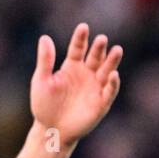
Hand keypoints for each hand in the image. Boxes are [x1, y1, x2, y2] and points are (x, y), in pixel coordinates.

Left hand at [31, 23, 122, 146]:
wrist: (51, 130)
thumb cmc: (44, 105)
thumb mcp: (42, 80)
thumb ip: (45, 60)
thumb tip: (45, 37)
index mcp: (72, 67)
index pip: (78, 48)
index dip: (81, 38)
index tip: (84, 27)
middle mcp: (86, 75)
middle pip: (96, 57)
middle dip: (99, 49)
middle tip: (102, 39)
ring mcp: (95, 88)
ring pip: (106, 71)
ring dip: (112, 61)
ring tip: (117, 50)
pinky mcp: (101, 103)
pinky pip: (109, 91)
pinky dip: (112, 84)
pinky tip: (114, 75)